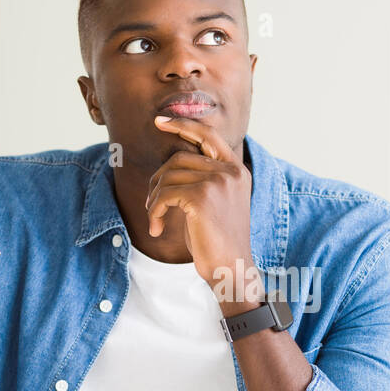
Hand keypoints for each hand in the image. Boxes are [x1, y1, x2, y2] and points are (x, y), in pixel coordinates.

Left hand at [147, 115, 260, 301]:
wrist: (230, 269)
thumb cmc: (218, 240)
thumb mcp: (215, 202)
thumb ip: (202, 179)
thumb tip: (170, 164)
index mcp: (236, 171)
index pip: (208, 136)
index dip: (183, 125)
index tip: (159, 121)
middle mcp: (230, 172)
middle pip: (178, 159)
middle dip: (158, 181)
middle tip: (152, 205)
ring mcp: (217, 182)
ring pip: (168, 176)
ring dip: (154, 200)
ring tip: (156, 219)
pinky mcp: (202, 197)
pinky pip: (164, 194)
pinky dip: (154, 211)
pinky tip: (157, 228)